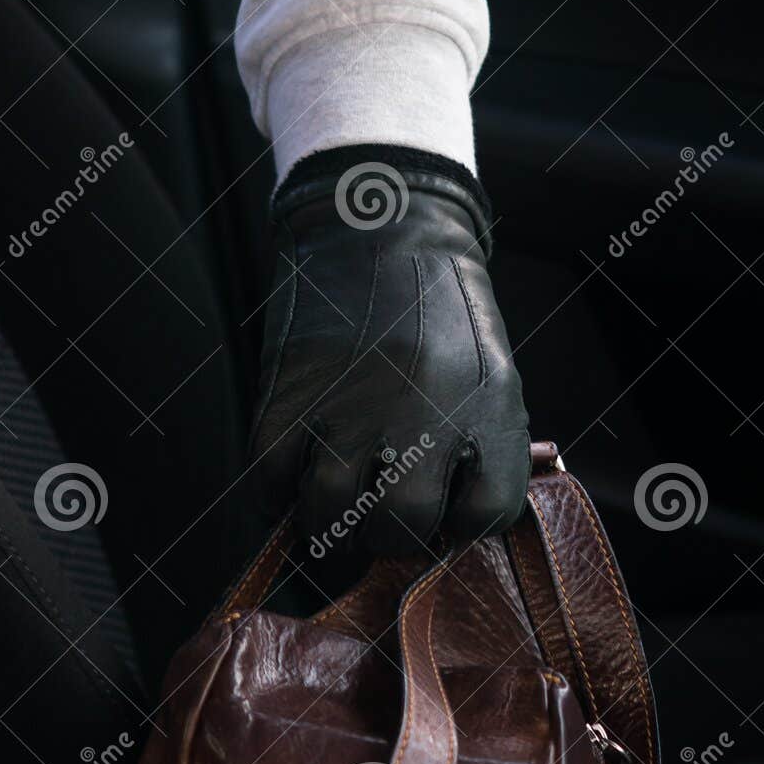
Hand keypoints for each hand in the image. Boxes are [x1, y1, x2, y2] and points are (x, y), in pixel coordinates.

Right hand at [251, 150, 529, 558]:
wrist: (382, 225)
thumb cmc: (443, 316)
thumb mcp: (493, 377)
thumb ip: (483, 451)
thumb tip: (454, 531)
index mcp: (488, 410)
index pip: (483, 518)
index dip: (461, 529)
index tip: (444, 517)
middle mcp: (425, 412)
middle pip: (401, 527)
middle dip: (388, 538)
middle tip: (377, 524)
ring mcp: (353, 403)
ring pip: (330, 514)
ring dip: (327, 526)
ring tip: (332, 512)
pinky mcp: (292, 390)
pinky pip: (271, 479)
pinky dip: (275, 495)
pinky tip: (290, 480)